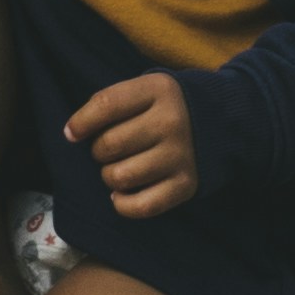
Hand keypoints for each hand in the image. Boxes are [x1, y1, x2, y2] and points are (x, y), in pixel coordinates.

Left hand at [66, 71, 196, 215]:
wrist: (222, 121)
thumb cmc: (166, 106)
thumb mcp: (145, 88)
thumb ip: (112, 102)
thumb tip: (72, 132)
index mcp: (158, 90)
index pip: (106, 104)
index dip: (81, 122)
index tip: (72, 133)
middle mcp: (171, 122)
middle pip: (110, 144)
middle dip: (98, 151)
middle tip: (106, 150)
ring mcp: (181, 155)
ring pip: (121, 176)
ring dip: (109, 176)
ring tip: (117, 169)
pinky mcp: (187, 184)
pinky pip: (143, 206)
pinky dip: (123, 204)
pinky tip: (120, 194)